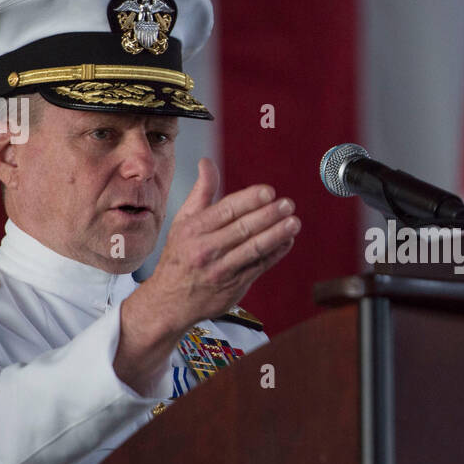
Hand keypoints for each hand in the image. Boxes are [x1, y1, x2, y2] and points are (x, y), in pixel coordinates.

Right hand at [114, 158, 297, 394]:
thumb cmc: (179, 256)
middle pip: (242, 229)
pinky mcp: (234, 286)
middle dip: (268, 216)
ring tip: (294, 222)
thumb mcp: (183, 221)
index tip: (268, 191)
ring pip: (253, 249)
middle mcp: (206, 250)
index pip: (225, 211)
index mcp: (193, 230)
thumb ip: (201, 192)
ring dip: (276, 235)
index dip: (249, 200)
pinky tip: (288, 241)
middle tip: (287, 204)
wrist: (169, 302)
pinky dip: (275, 254)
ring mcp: (221, 270)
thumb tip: (206, 162)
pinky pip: (259, 267)